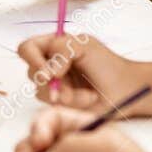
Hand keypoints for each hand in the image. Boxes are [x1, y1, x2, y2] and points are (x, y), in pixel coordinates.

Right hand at [18, 32, 141, 110]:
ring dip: (66, 93)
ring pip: (40, 92)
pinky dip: (72, 103)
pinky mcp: (60, 104)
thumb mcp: (84, 45)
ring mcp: (53, 87)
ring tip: (87, 93)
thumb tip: (47, 73)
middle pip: (31, 72)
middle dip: (53, 80)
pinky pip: (53, 106)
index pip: (27, 49)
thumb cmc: (107, 63)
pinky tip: (87, 99)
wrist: (124, 89)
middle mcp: (49, 66)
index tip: (47, 70)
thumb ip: (61, 49)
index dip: (31, 58)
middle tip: (71, 82)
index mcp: (52, 46)